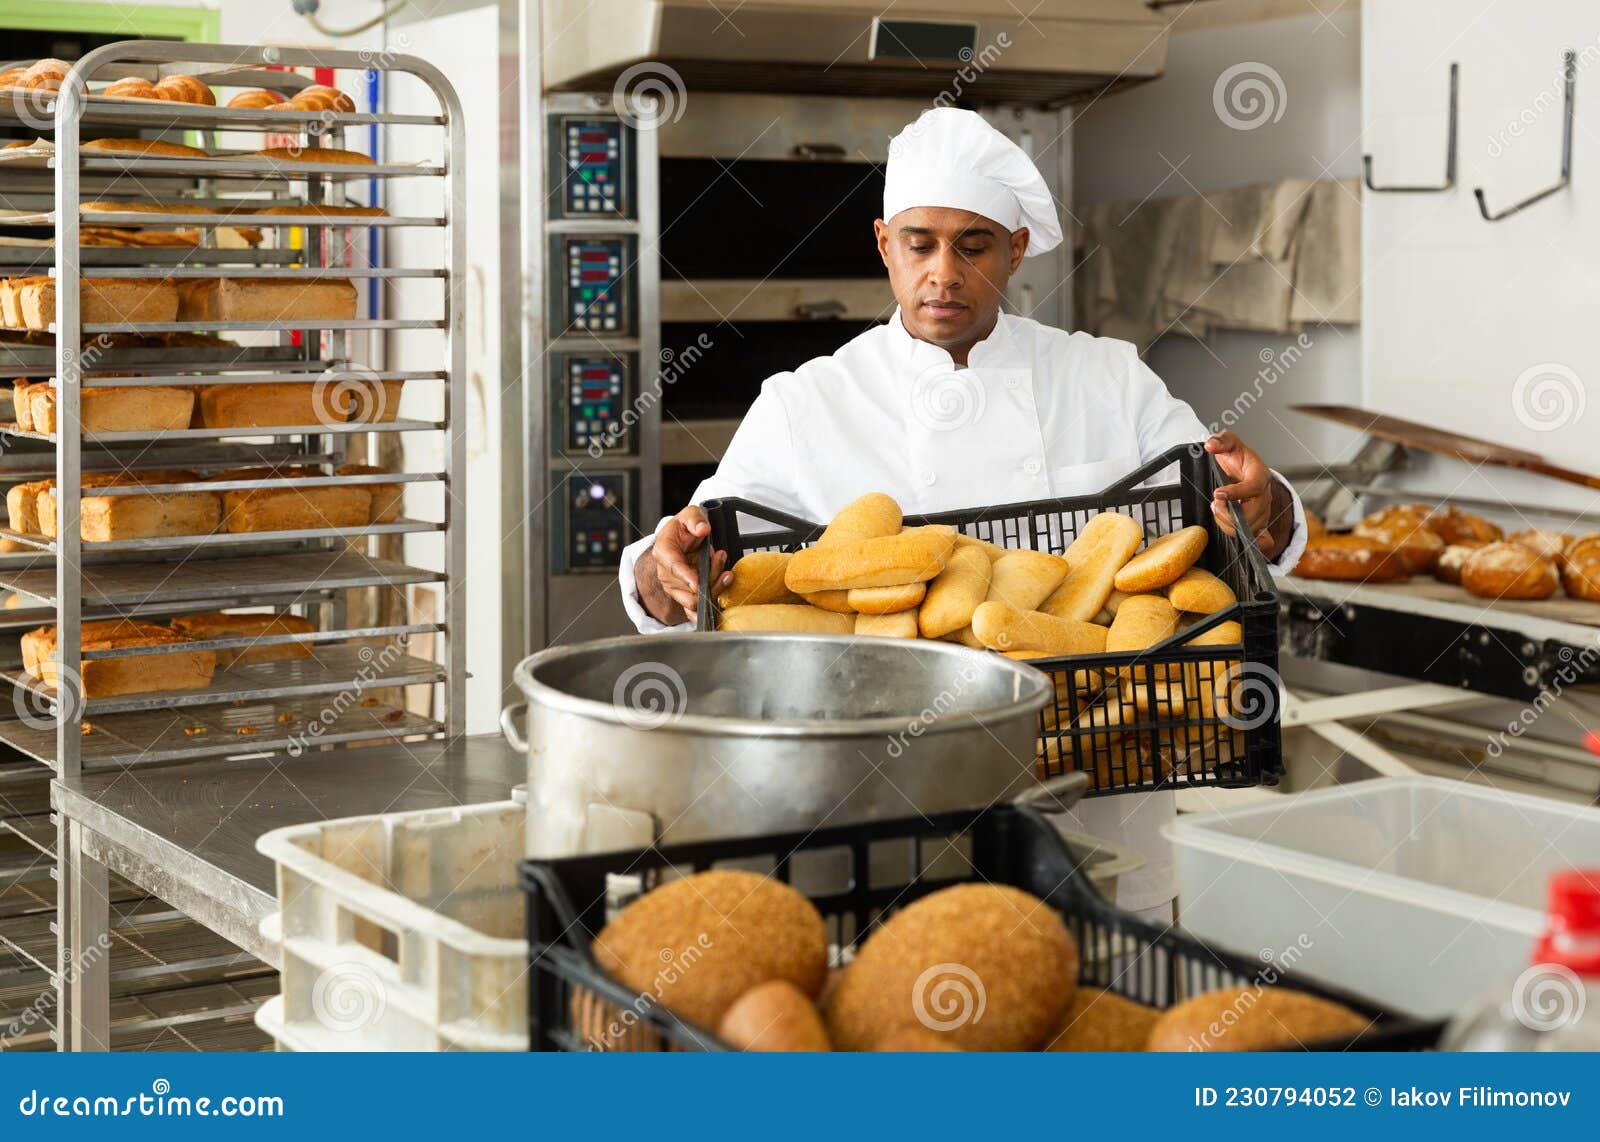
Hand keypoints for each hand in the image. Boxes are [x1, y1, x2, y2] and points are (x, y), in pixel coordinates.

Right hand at [634, 505, 728, 623]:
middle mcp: (665, 572)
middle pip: (688, 586)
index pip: (673, 567)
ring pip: (695, 600)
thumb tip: (703, 529)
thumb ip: (695, 519)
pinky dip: (707, 609)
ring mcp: (674, 587)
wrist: (681, 540)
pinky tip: (720, 599)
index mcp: (663, 551)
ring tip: (725, 571)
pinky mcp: (683, 597)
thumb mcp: (690, 514)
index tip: (698, 584)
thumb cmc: (684, 528)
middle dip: (710, 575)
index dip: (686, 577)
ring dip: (714, 587)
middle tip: (721, 556)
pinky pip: (692, 613)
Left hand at [1205, 431, 1291, 558]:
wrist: (1244, 471)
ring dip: (1228, 524)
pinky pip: (1260, 539)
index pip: (1253, 488)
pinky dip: (1252, 542)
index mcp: (1260, 475)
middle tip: (1214, 504)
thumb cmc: (1237, 458)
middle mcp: (1265, 496)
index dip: (1236, 493)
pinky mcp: (1259, 523)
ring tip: (1218, 510)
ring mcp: (1264, 511)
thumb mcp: (1229, 442)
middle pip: (1252, 514)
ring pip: (1248, 528)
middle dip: (1228, 513)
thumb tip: (1211, 445)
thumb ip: (1221, 440)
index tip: (1217, 494)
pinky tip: (1245, 539)